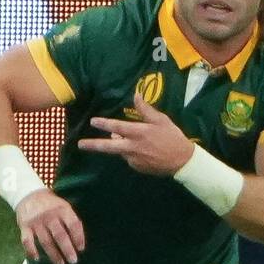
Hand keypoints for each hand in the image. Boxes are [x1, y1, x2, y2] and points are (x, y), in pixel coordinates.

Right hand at [14, 190, 84, 263]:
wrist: (29, 194)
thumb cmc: (52, 205)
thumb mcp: (64, 206)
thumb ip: (71, 220)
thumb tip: (80, 242)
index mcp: (62, 209)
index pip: (73, 225)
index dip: (78, 237)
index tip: (81, 249)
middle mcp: (49, 215)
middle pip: (60, 235)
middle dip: (67, 250)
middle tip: (73, 261)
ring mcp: (36, 221)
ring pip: (46, 241)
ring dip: (53, 255)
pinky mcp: (25, 226)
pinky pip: (27, 241)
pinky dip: (31, 250)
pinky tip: (37, 259)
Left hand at [77, 93, 195, 175]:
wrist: (182, 161)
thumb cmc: (172, 137)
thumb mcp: (161, 120)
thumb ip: (146, 109)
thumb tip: (136, 95)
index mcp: (138, 133)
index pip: (116, 127)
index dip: (103, 124)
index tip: (93, 121)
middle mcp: (133, 147)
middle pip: (108, 147)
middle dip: (93, 145)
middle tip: (80, 145)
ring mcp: (134, 159)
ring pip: (120, 150)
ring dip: (119, 145)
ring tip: (129, 140)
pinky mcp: (137, 167)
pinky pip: (129, 158)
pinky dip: (131, 152)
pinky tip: (143, 150)